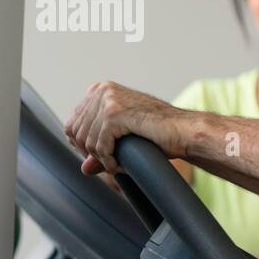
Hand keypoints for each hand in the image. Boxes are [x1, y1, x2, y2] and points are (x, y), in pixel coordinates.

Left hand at [64, 81, 188, 175]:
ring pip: (87, 141)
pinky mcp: (115, 113)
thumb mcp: (123, 139)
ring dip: (102, 159)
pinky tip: (120, 165)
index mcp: (102, 90)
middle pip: (76, 132)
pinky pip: (100, 146)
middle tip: (110, 162)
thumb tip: (83, 169)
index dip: (83, 145)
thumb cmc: (160, 133)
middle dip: (91, 153)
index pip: (73, 123)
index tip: (100, 156)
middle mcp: (103, 90)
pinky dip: (109, 161)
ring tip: (118, 164)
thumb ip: (101, 149)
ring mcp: (108, 100)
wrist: (185, 131)